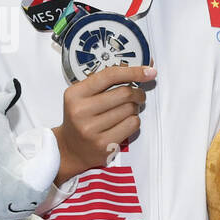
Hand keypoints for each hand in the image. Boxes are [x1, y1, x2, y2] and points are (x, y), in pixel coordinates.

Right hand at [52, 64, 154, 183]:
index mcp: (75, 94)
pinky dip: (134, 121)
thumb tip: (139, 70)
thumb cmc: (80, 119)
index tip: (148, 71)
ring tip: (126, 111)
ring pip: (131, 109)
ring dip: (135, 108)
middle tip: (138, 95)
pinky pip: (132, 124)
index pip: (109, 75)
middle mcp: (81, 111)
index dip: (133, 71)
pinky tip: (125, 123)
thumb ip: (105, 82)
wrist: (70, 149)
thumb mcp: (83, 96)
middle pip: (124, 93)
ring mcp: (91, 129)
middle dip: (137, 93)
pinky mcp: (103, 144)